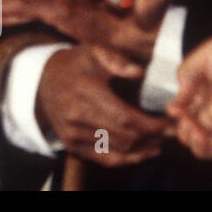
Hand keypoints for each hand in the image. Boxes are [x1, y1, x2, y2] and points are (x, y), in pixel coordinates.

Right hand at [35, 44, 170, 165]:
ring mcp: (72, 134)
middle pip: (125, 137)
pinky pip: (104, 159)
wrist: (40, 80)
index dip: (152, 124)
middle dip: (153, 136)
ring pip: (118, 150)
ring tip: (160, 141)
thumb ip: (116, 60)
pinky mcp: (70, 145)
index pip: (125, 118)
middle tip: (171, 131)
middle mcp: (76, 117)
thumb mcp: (93, 51)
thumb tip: (138, 73)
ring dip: (144, 149)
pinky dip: (127, 159)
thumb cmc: (73, 64)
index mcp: (85, 92)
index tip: (170, 122)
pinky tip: (142, 152)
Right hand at [169, 25, 211, 164]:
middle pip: (193, 133)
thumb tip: (176, 103)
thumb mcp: (202, 57)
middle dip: (184, 133)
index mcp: (202, 91)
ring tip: (199, 135)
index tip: (172, 112)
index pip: (183, 113)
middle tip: (186, 123)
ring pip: (211, 147)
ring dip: (199, 147)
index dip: (175, 117)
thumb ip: (185, 78)